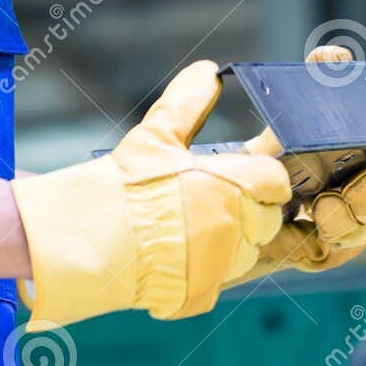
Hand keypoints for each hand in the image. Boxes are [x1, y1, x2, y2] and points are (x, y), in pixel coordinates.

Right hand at [12, 61, 290, 327]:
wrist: (89, 240)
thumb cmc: (124, 186)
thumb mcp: (155, 134)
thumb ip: (188, 102)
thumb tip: (208, 71)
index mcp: (234, 184)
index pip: (276, 179)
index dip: (261, 175)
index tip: (244, 172)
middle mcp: (238, 228)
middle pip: (269, 218)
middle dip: (250, 207)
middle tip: (214, 197)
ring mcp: (223, 265)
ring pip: (249, 251)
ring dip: (232, 238)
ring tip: (193, 225)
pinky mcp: (204, 293)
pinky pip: (220, 279)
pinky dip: (206, 267)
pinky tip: (178, 252)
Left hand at [230, 46, 365, 283]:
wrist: (228, 203)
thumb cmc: (268, 156)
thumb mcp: (286, 118)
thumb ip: (313, 83)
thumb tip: (333, 54)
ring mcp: (348, 224)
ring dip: (357, 207)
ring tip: (328, 199)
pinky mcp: (324, 252)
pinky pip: (338, 247)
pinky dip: (330, 231)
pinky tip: (312, 219)